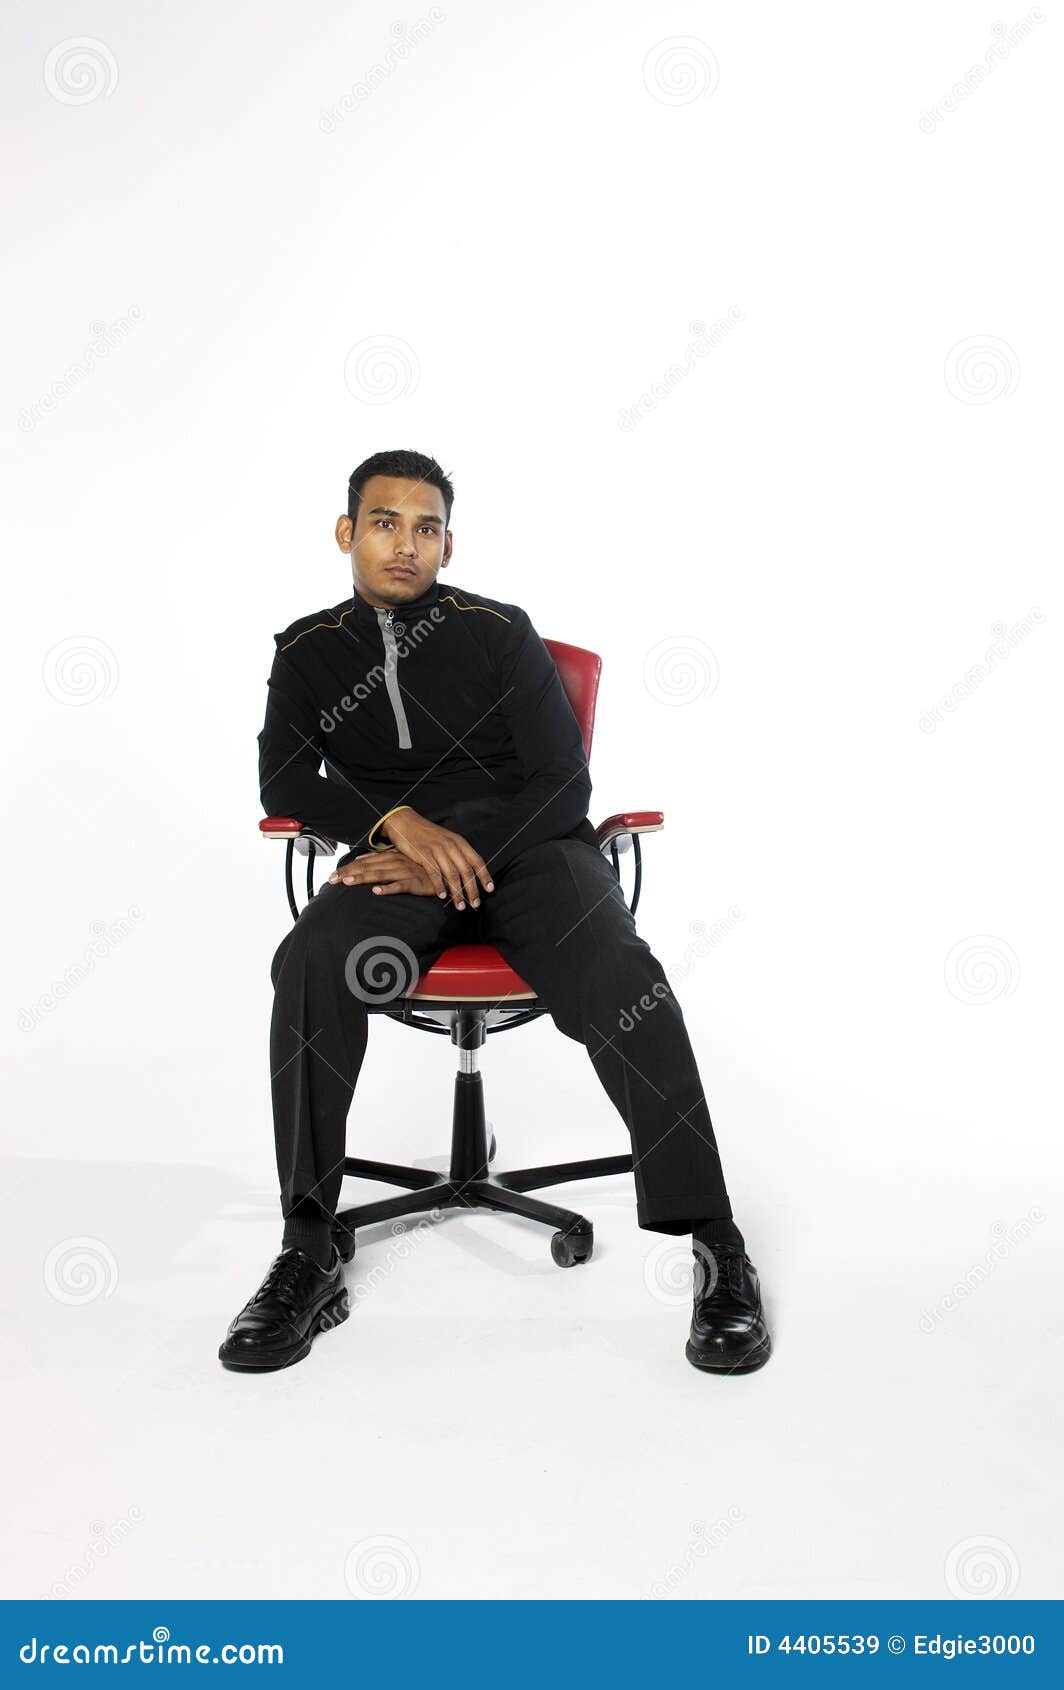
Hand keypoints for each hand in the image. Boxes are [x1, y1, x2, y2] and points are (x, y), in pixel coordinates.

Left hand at [327, 852, 438, 896]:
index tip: (332, 875)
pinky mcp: (416, 883)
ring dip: (364, 878)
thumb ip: (381, 859)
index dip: (348, 868)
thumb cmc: (422, 867)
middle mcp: (397, 862)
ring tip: (348, 882)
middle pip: (368, 867)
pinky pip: (401, 885)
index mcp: (391, 857)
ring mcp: (406, 872)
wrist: (447, 872)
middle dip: (349, 873)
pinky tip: (377, 891)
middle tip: (332, 879)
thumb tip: (360, 859)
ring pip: (381, 874)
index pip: (365, 862)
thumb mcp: (400, 859)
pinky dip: (389, 888)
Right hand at [378, 808, 493, 909]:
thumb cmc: (427, 835)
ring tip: (460, 906)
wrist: (406, 823)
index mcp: (459, 842)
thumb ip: (458, 854)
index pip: (477, 861)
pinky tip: (442, 897)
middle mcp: (451, 845)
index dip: (484, 876)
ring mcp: (437, 850)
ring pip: (452, 874)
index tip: (490, 890)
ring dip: (457, 892)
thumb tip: (469, 872)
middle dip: (472, 890)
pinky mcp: (424, 854)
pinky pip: (434, 873)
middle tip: (476, 904)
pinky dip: (439, 886)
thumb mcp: (447, 840)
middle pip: (466, 871)